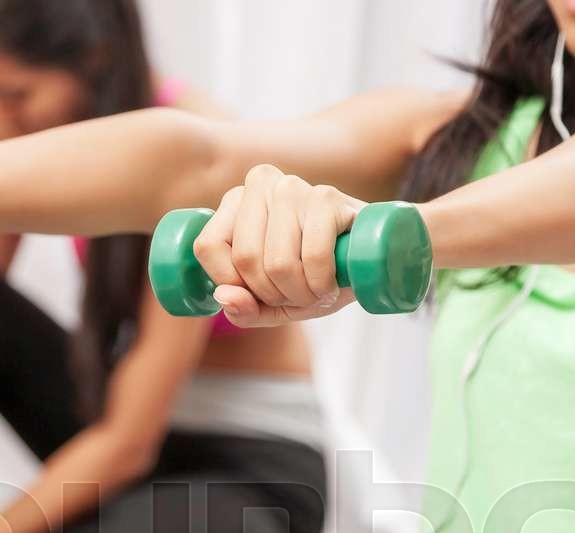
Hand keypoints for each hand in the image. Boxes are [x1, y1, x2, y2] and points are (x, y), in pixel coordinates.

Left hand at [193, 164, 364, 327]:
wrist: (367, 257)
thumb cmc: (311, 275)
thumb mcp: (270, 302)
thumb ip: (243, 307)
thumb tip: (226, 297)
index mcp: (235, 201)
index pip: (207, 247)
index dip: (232, 284)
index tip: (259, 292)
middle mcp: (260, 184)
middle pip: (245, 259)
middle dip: (273, 294)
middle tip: (295, 294)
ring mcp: (294, 186)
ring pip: (279, 263)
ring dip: (301, 293)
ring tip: (315, 289)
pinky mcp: (328, 196)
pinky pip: (314, 256)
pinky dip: (322, 284)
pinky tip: (332, 284)